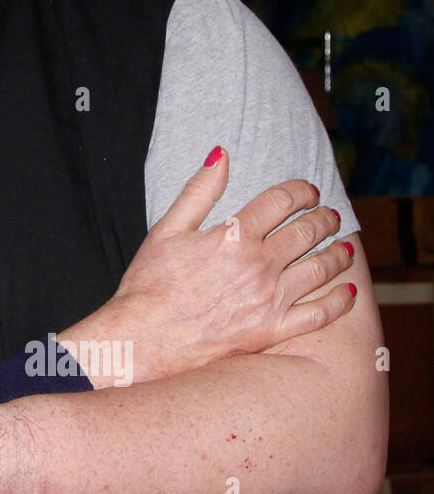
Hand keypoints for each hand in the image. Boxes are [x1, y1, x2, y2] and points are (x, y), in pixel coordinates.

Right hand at [58, 147, 355, 385]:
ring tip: (344, 248)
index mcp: (235, 236)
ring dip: (338, 253)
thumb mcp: (166, 230)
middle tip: (330, 216)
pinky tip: (347, 290)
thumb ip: (199, 191)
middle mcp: (259, 264)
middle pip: (308, 231)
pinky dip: (339, 300)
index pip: (282, 201)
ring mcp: (270, 299)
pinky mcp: (273, 330)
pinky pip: (319, 314)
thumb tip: (221, 154)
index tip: (308, 191)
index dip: (301, 190)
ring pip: (321, 269)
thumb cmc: (149, 284)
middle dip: (325, 218)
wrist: (145, 339)